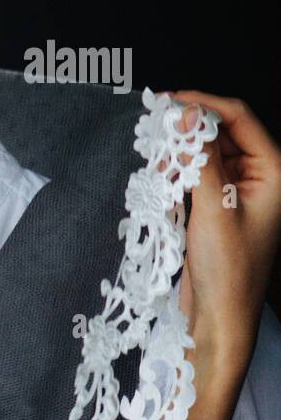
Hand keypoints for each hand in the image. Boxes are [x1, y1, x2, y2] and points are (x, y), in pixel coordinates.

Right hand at [168, 91, 280, 380]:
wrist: (220, 319)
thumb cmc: (227, 270)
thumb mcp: (212, 208)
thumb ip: (198, 158)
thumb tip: (185, 114)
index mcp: (273, 172)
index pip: (238, 118)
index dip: (203, 104)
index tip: (166, 100)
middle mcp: (258, 177)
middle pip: (220, 132)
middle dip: (186, 129)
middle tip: (152, 132)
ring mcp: (237, 192)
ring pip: (203, 153)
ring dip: (178, 153)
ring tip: (154, 163)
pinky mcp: (216, 207)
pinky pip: (195, 175)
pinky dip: (176, 173)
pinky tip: (159, 181)